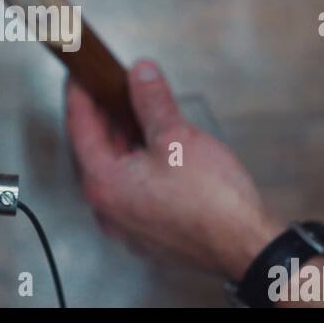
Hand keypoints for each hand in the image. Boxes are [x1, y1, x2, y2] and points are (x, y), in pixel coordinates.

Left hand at [66, 59, 282, 278]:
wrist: (245, 246)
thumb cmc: (212, 203)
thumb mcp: (176, 137)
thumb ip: (152, 102)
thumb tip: (141, 76)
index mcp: (103, 183)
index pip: (78, 128)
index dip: (80, 95)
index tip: (81, 76)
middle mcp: (107, 209)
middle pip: (92, 151)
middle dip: (101, 117)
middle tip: (109, 90)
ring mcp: (126, 225)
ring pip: (113, 172)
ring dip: (119, 141)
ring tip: (134, 114)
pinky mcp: (148, 232)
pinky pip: (130, 191)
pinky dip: (134, 165)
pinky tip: (153, 151)